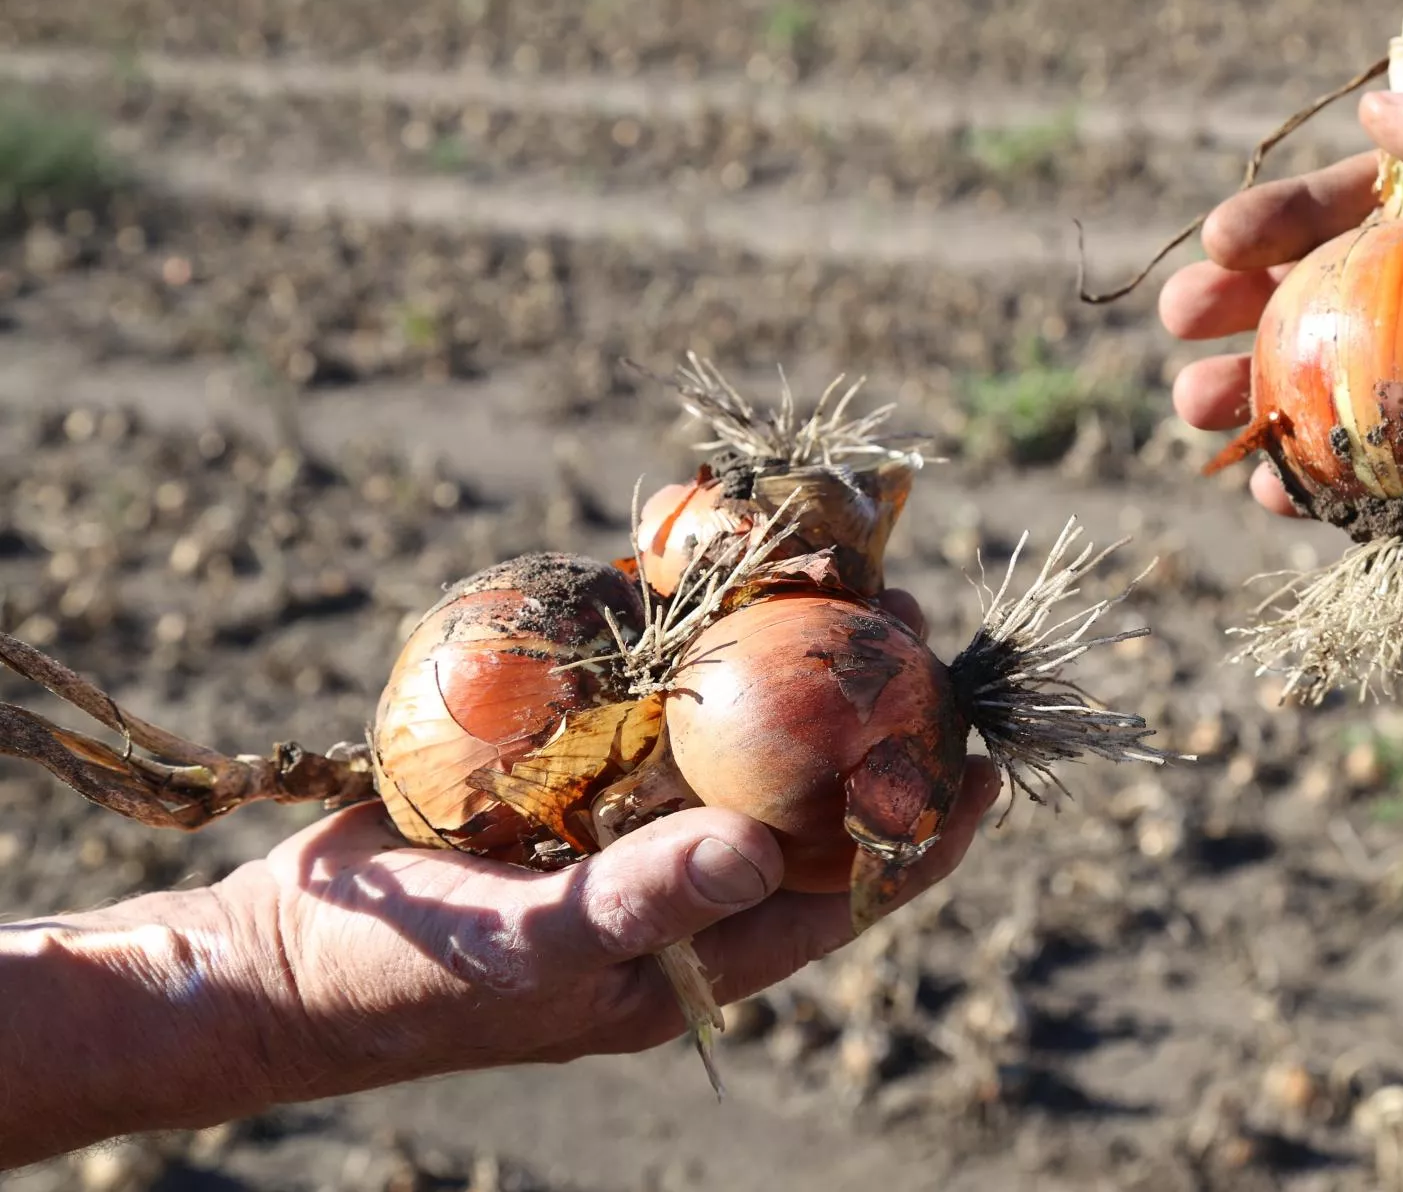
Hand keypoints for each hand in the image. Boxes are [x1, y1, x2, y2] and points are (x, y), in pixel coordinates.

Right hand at [0, 576, 997, 1168]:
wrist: (275, 951)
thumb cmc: (408, 981)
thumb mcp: (534, 949)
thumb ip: (646, 901)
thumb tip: (765, 842)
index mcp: (699, 947)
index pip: (845, 892)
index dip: (922, 831)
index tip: (988, 762)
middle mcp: (676, 874)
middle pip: (800, 786)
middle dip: (856, 712)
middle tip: (903, 625)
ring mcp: (619, 814)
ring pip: (727, 723)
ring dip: (775, 651)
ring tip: (832, 571)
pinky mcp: (560, 765)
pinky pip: (634, 689)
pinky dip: (663, 627)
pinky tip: (698, 560)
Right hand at [1161, 79, 1402, 513]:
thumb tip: (1372, 112)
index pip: (1357, 215)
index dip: (1280, 227)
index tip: (1218, 246)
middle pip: (1334, 314)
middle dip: (1249, 328)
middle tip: (1184, 347)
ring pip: (1361, 402)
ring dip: (1278, 416)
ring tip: (1213, 428)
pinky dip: (1360, 490)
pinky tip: (1301, 496)